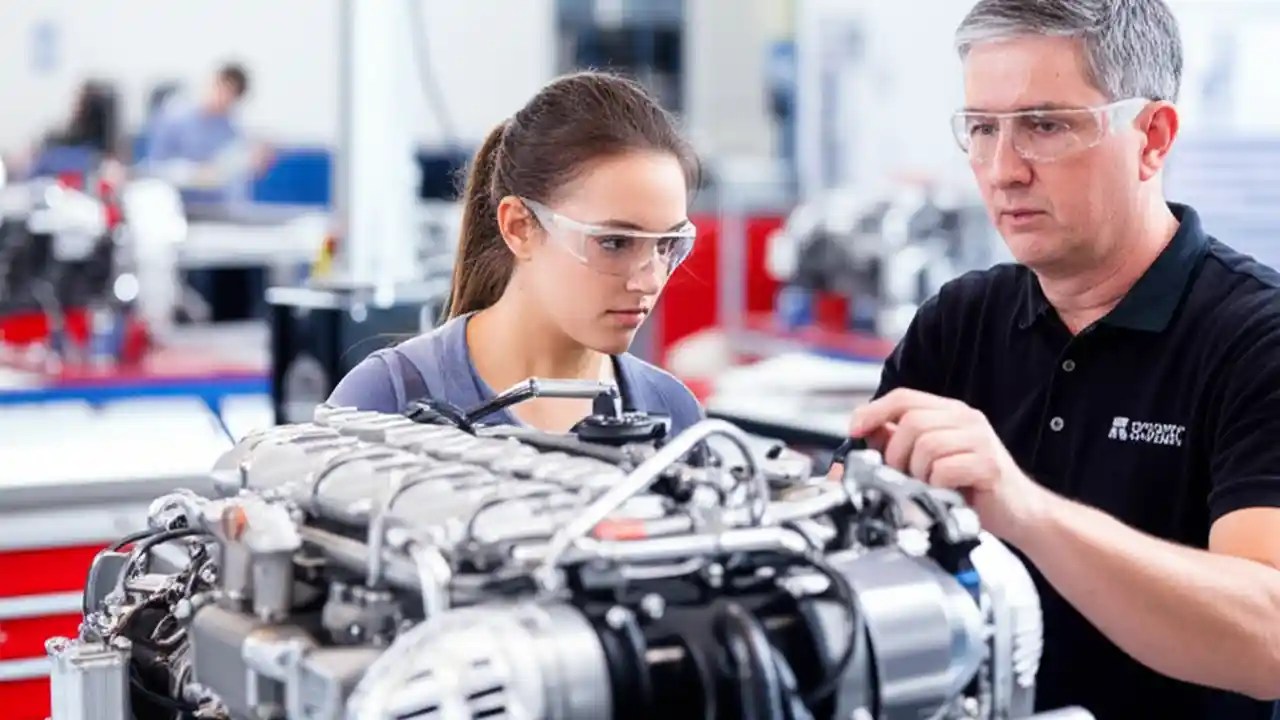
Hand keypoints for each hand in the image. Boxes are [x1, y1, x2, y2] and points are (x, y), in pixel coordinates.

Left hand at [848, 388, 1053, 543]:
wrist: (1019, 513)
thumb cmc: (970, 488)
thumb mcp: (926, 462)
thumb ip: (896, 446)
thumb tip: (859, 440)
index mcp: (949, 413)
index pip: (903, 398)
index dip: (873, 411)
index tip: (855, 431)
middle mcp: (965, 419)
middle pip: (911, 421)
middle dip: (896, 454)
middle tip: (903, 476)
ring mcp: (979, 439)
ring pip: (926, 445)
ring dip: (917, 473)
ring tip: (928, 486)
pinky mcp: (988, 464)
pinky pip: (944, 469)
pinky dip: (936, 485)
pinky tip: (945, 493)